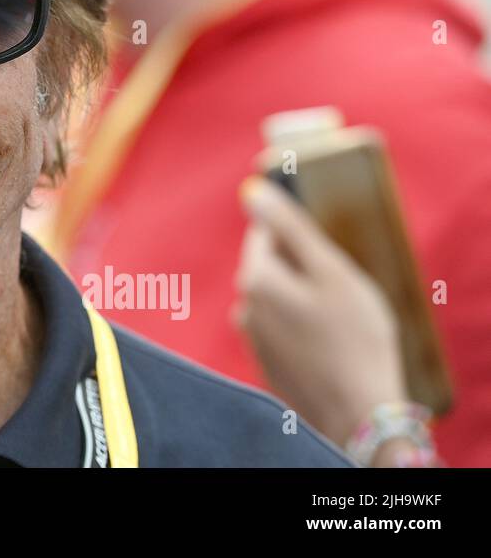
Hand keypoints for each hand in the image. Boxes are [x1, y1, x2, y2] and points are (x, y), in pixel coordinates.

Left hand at [233, 177, 407, 447]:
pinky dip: (305, 325)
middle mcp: (245, 305)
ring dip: (305, 298)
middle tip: (342, 290)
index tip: (329, 255)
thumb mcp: (330, 270)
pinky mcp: (268, 361)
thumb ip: (290, 227)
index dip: (301, 237)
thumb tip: (252, 190)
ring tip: (340, 321)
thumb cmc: (354, 337)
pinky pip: (285, 326)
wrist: (359, 414)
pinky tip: (331, 343)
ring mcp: (253, 336)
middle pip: (272, 265)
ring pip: (280, 297)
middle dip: (304, 268)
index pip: (266, 232)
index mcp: (255, 278)